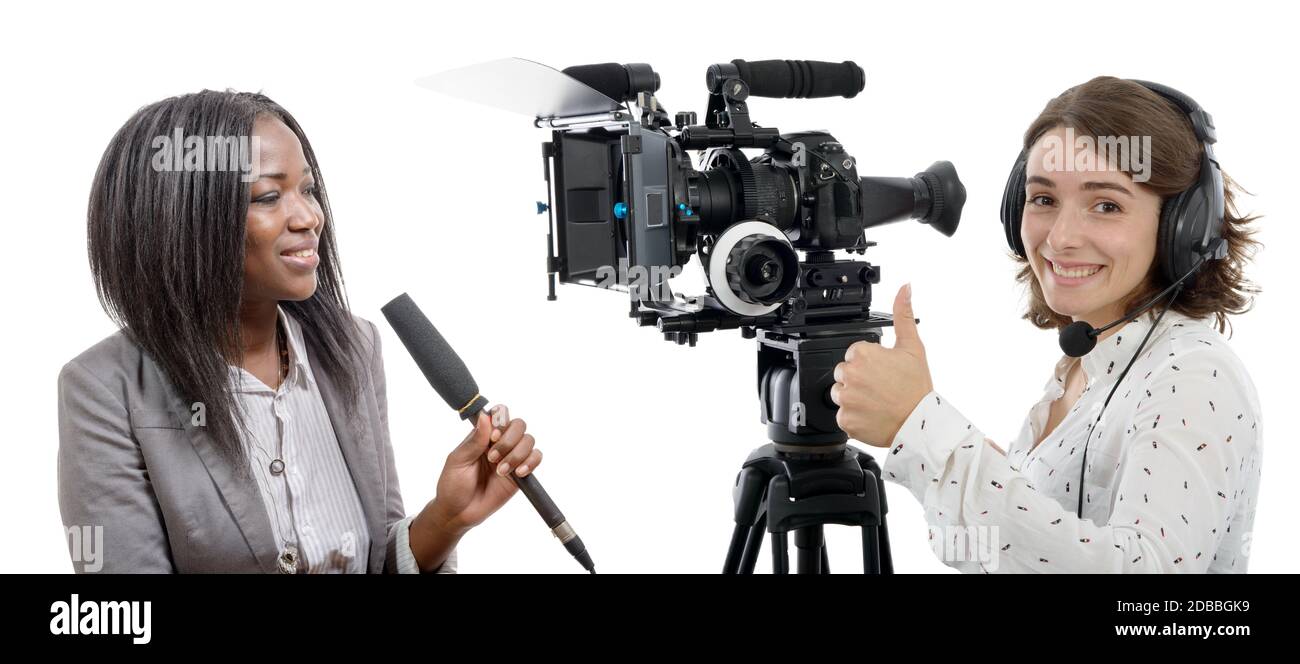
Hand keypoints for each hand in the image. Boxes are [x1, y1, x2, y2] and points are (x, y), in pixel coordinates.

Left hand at [425, 404, 541, 533]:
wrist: (459, 513)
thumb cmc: (452, 486)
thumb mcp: (458, 461)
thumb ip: (474, 441)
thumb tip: (485, 416)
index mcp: (482, 436)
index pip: (500, 415)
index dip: (501, 420)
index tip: (493, 436)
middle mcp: (500, 443)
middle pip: (519, 425)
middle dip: (509, 440)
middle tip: (493, 458)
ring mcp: (511, 458)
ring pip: (529, 440)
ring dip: (517, 454)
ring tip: (501, 471)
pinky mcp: (521, 474)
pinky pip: (536, 458)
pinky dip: (531, 462)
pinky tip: (518, 473)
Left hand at [830, 283, 933, 446]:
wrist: (920, 424)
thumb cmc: (917, 388)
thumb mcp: (913, 347)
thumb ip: (903, 314)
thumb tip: (905, 288)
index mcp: (862, 353)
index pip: (854, 353)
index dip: (869, 362)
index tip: (882, 371)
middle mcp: (850, 374)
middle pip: (843, 373)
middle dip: (858, 378)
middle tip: (880, 387)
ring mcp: (846, 398)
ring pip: (839, 394)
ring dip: (853, 398)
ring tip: (875, 401)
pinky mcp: (844, 419)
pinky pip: (842, 416)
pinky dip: (854, 417)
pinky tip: (871, 414)